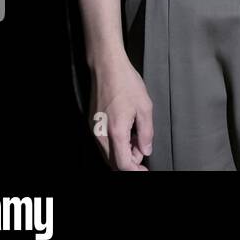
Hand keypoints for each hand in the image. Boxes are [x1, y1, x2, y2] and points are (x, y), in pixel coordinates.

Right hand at [90, 55, 153, 170]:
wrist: (107, 68)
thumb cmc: (126, 84)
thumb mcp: (145, 107)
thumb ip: (146, 132)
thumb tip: (146, 151)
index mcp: (116, 132)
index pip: (123, 164)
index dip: (135, 171)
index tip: (145, 171)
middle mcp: (101, 135)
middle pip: (114, 162)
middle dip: (131, 161)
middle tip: (143, 148)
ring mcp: (94, 130)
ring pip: (109, 154)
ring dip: (124, 153)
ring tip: (137, 137)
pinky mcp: (92, 125)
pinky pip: (104, 144)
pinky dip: (117, 145)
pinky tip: (128, 132)